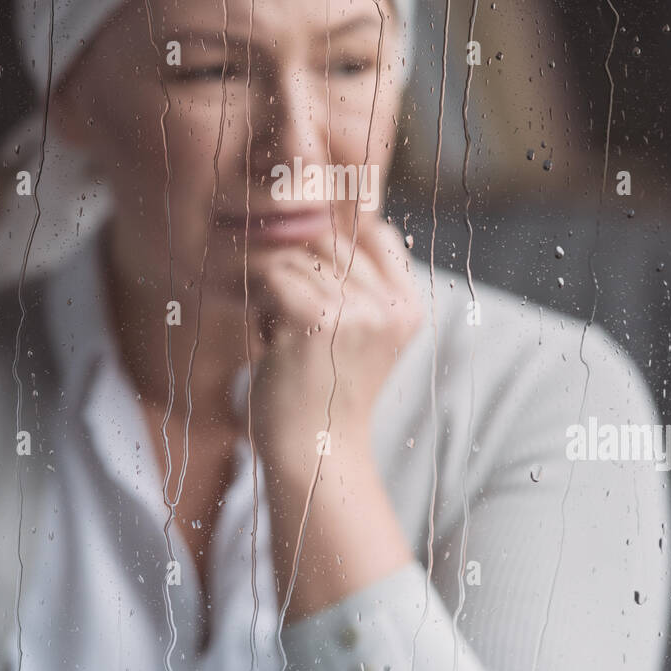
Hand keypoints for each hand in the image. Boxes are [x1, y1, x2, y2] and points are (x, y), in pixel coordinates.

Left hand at [247, 212, 424, 479]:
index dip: (336, 245)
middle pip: (329, 238)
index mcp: (409, 306)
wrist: (314, 454)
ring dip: (276, 289)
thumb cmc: (327, 388)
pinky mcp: (314, 320)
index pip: (374, 231)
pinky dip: (260, 304)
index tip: (316, 279)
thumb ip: (358, 281)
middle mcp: (390, 305)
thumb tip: (320, 216)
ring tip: (284, 333)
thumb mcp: (363, 333)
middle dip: (300, 267)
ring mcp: (356, 312)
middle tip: (293, 315)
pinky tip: (271, 340)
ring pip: (295, 256)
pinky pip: (273, 276)